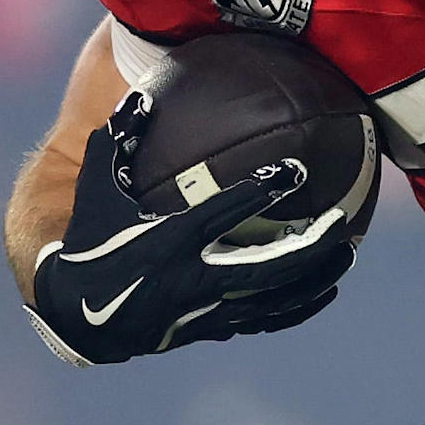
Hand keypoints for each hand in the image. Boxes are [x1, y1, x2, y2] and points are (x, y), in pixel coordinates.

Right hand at [26, 89, 354, 364]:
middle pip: (270, 268)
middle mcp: (193, 281)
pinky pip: (268, 320)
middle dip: (310, 247)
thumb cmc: (88, 243)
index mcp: (168, 242)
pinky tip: (326, 290)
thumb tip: (142, 96)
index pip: (224, 214)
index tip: (296, 169)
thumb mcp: (96, 190)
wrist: (77, 316)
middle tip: (342, 223)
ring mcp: (207, 311)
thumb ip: (119, 142)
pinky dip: (300, 306)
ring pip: (276, 300)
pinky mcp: (214, 329)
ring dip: (315, 278)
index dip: (261, 192)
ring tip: (348, 255)